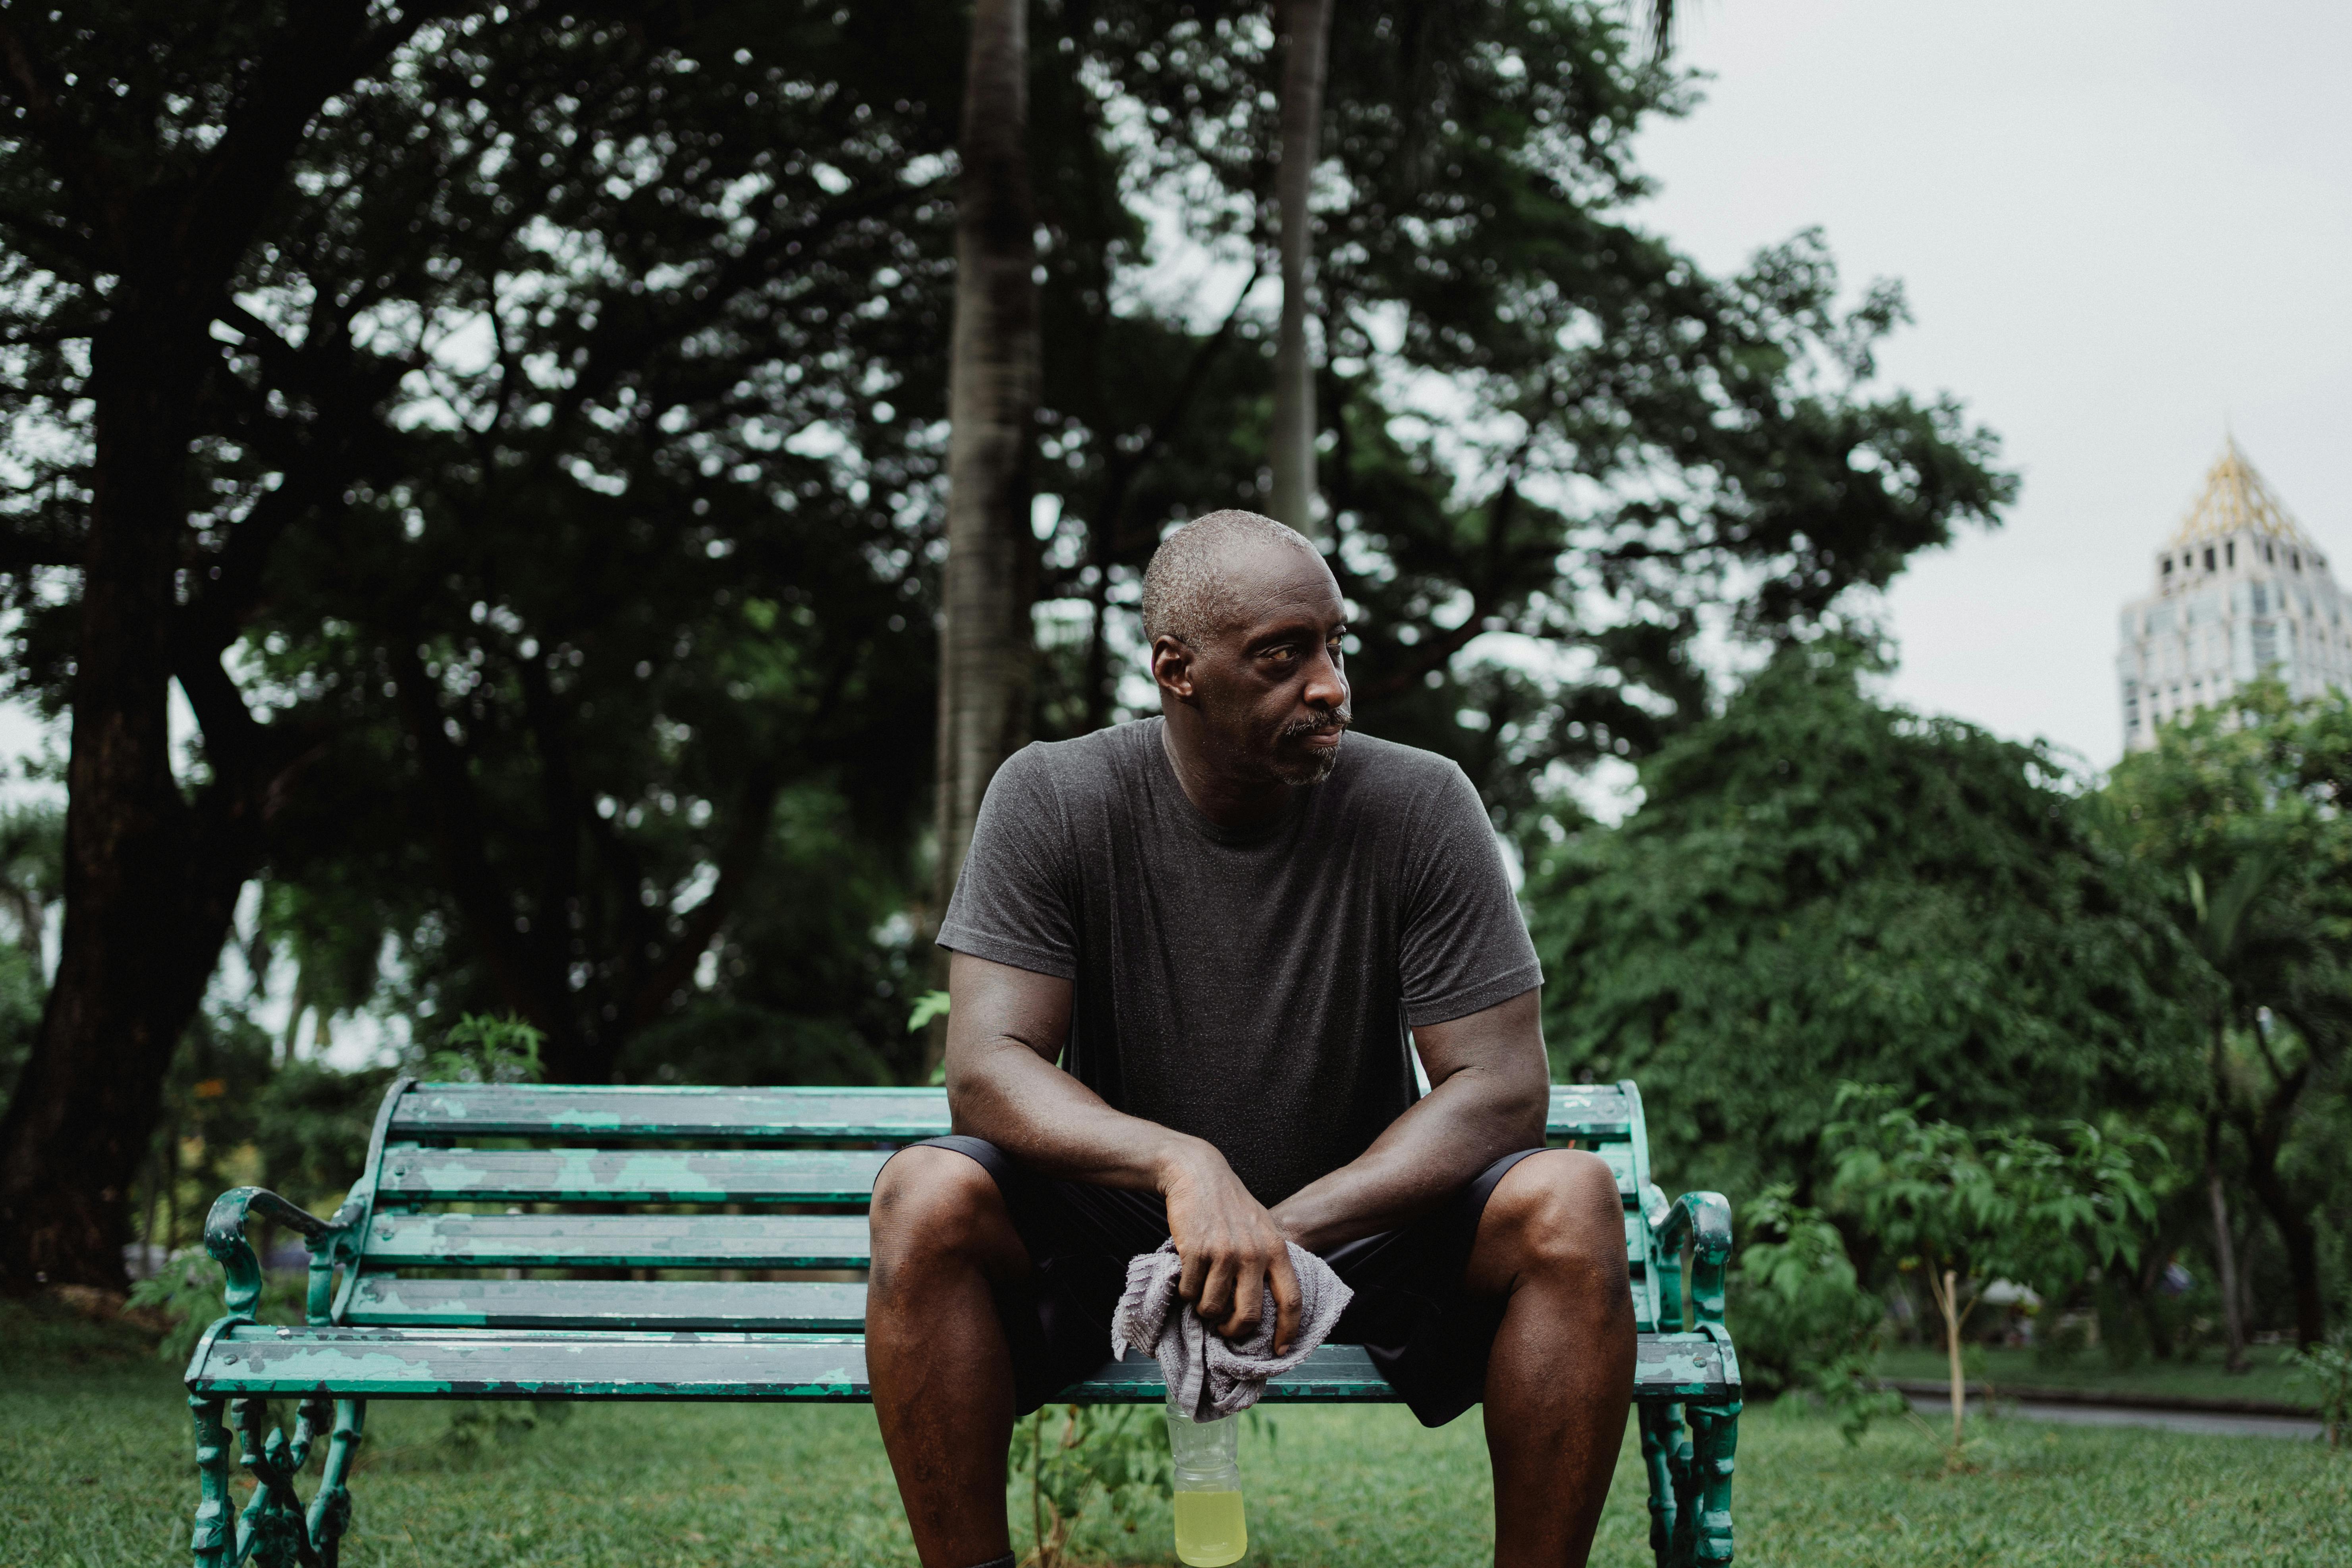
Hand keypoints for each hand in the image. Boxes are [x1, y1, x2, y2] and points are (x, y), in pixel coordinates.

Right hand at [1158, 1141, 1303, 1354]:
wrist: (1198, 1175)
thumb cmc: (1230, 1205)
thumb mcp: (1262, 1227)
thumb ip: (1269, 1260)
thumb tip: (1269, 1305)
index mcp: (1276, 1249)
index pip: (1290, 1300)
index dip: (1288, 1331)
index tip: (1280, 1351)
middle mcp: (1253, 1254)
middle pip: (1248, 1315)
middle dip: (1234, 1331)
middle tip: (1225, 1329)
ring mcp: (1224, 1253)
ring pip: (1213, 1308)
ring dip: (1204, 1310)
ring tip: (1202, 1294)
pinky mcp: (1196, 1251)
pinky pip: (1189, 1292)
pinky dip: (1186, 1292)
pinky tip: (1188, 1275)